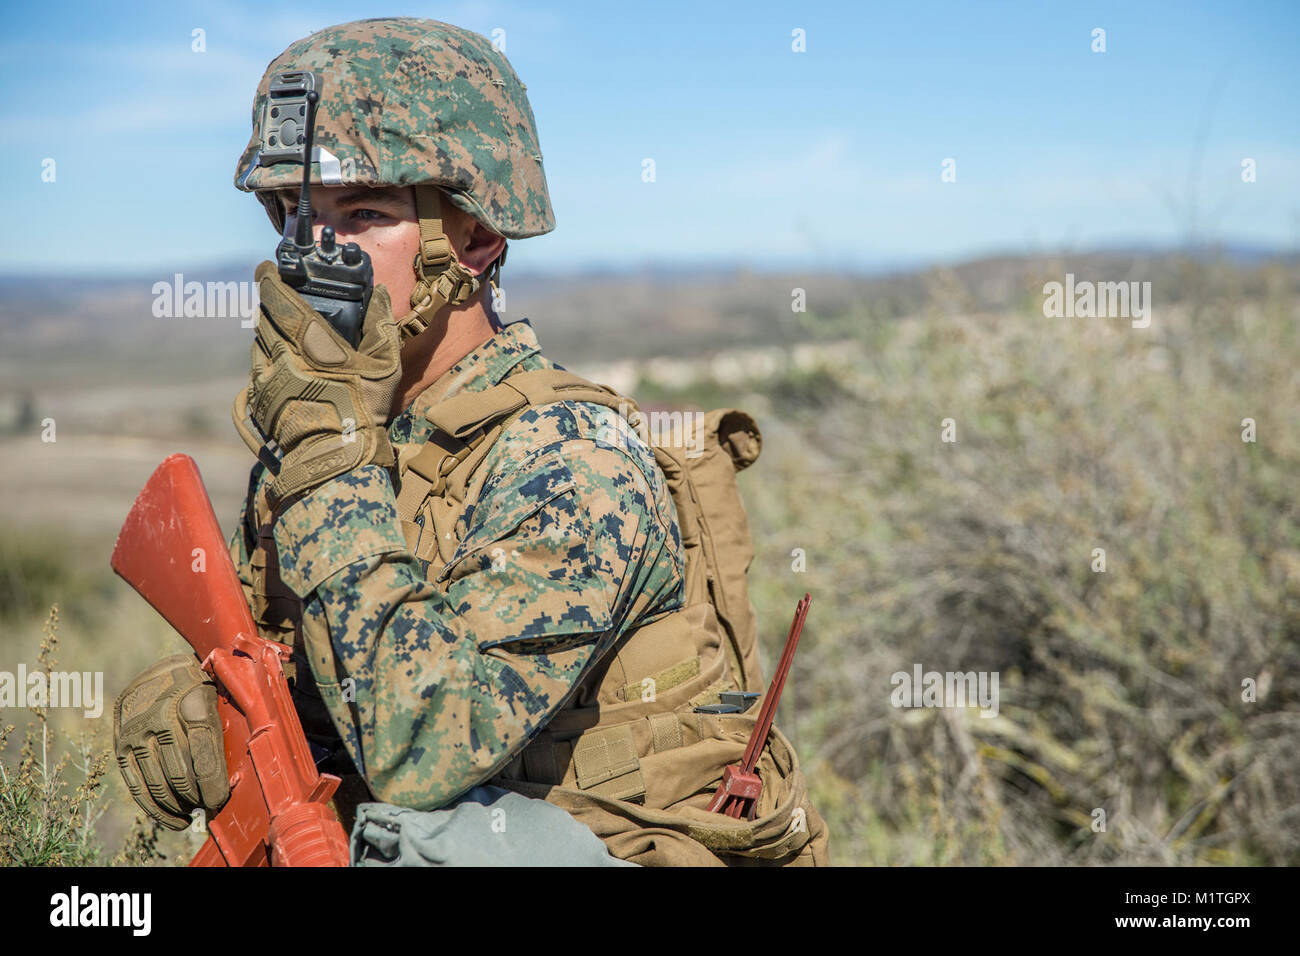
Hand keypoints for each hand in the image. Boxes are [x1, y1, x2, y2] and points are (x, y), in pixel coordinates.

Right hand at [113, 654, 229, 830]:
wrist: (163, 671)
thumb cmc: (203, 692)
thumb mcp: (220, 700)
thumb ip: (224, 735)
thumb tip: (232, 784)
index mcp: (193, 701)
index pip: (203, 753)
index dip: (213, 784)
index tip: (220, 801)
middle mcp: (161, 715)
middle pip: (180, 773)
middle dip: (197, 797)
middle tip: (209, 807)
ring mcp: (136, 730)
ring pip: (157, 783)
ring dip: (178, 806)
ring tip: (193, 813)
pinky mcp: (121, 744)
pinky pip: (136, 786)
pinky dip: (156, 809)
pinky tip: (175, 818)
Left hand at [233, 260, 402, 506]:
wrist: (335, 461)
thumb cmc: (363, 412)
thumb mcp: (385, 367)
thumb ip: (381, 325)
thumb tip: (379, 293)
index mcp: (307, 342)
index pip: (277, 298)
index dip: (270, 278)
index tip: (269, 268)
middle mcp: (278, 356)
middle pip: (263, 319)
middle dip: (271, 307)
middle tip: (284, 301)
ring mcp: (264, 381)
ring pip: (257, 345)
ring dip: (268, 335)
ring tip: (286, 338)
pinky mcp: (258, 402)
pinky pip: (256, 372)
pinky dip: (266, 363)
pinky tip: (283, 370)